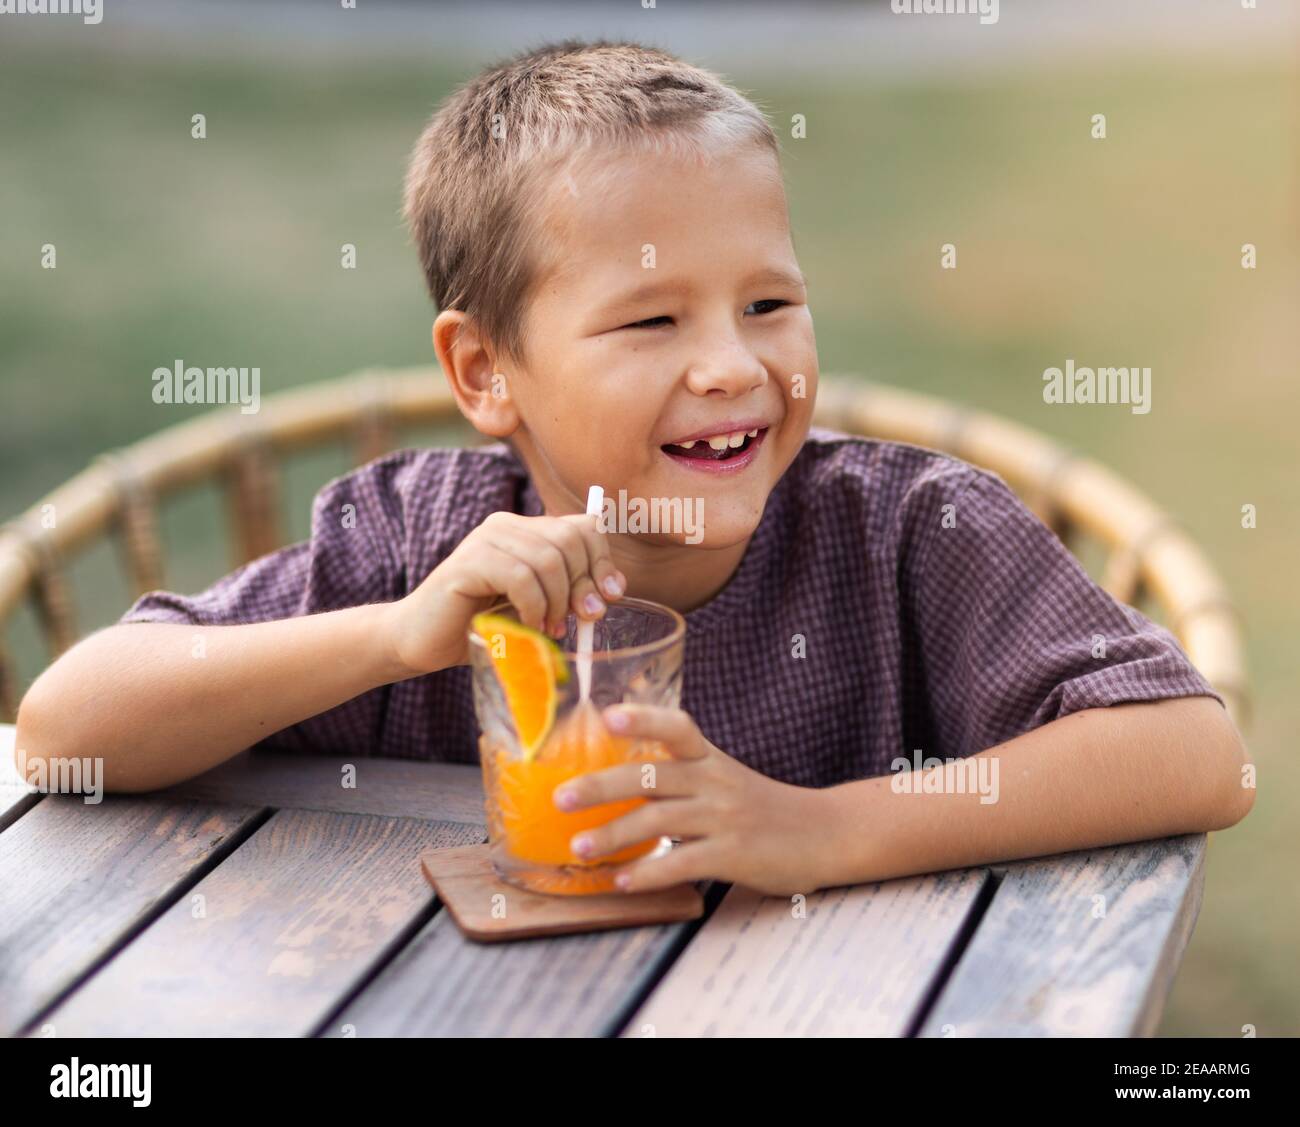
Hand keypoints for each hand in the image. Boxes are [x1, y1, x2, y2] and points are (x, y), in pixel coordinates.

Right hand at [388, 511, 625, 675]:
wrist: (422, 641)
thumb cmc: (483, 628)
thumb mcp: (536, 608)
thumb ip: (568, 594)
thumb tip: (611, 591)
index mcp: (526, 530)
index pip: (584, 527)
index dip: (603, 561)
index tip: (610, 597)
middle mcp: (507, 525)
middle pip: (570, 539)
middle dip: (582, 584)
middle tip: (577, 621)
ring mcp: (486, 540)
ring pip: (548, 558)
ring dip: (557, 601)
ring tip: (548, 629)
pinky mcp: (468, 562)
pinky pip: (520, 576)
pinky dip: (533, 607)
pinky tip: (528, 626)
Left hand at [553, 704, 836, 897]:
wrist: (823, 833)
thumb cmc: (760, 806)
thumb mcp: (722, 776)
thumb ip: (678, 774)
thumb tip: (611, 779)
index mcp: (709, 758)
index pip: (676, 727)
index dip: (644, 718)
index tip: (608, 715)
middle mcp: (715, 781)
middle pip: (651, 777)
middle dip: (602, 786)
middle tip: (561, 797)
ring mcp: (725, 818)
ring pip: (659, 822)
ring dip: (614, 836)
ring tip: (579, 847)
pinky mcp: (735, 854)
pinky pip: (683, 863)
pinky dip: (649, 874)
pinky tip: (622, 881)